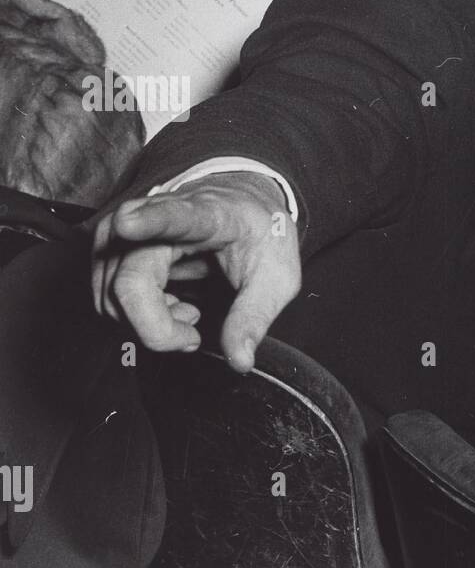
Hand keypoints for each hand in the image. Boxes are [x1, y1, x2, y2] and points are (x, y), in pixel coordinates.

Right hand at [92, 173, 300, 372]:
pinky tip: (168, 305)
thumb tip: (239, 361)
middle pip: (129, 284)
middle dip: (159, 327)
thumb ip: (253, 318)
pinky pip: (107, 299)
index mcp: (203, 215)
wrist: (242, 206)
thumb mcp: (276, 277)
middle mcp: (150, 215)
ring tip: (188, 310)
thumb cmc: (259, 237)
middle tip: (195, 331)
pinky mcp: (106, 249)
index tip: (129, 224)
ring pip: (112, 299)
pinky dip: (137, 316)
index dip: (147, 222)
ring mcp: (121, 232)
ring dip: (149, 323)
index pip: (171, 216)